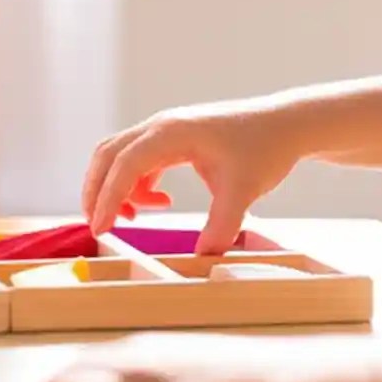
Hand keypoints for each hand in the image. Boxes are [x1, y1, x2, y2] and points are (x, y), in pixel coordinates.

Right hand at [83, 96, 302, 253]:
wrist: (285, 124)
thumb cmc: (265, 148)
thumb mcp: (243, 191)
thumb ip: (221, 226)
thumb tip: (202, 258)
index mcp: (172, 132)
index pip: (125, 164)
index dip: (108, 198)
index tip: (102, 230)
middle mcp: (161, 126)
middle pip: (107, 155)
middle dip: (97, 192)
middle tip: (100, 228)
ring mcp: (164, 130)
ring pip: (118, 157)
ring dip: (115, 188)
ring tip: (132, 219)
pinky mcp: (172, 139)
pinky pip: (137, 161)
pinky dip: (135, 185)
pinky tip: (159, 203)